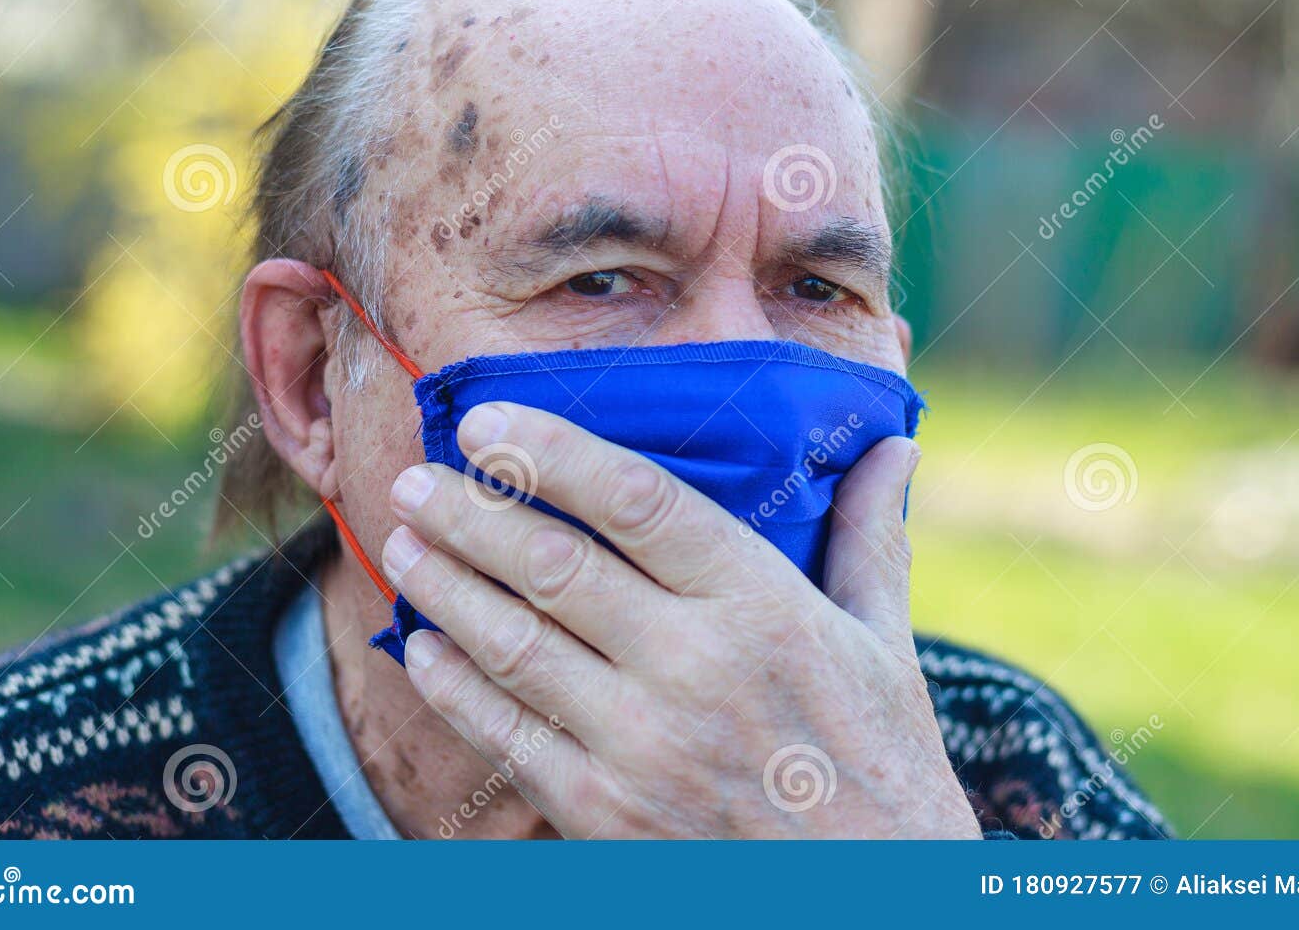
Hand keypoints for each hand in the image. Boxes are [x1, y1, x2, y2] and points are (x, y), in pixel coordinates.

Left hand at [379, 401, 980, 838]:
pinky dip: (454, 686)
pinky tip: (421, 646)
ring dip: (446, 586)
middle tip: (416, 477)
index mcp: (763, 607)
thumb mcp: (885, 641)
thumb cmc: (881, 759)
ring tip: (404, 541)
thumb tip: (893, 441)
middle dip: (470, 512)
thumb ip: (869, 534)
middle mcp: (694, 667)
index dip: (552, 452)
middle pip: (554, 566)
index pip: (637, 501)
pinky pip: (508, 736)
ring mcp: (642, 746)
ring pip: (515, 644)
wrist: (874, 898)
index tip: (488, 417)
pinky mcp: (606, 813)